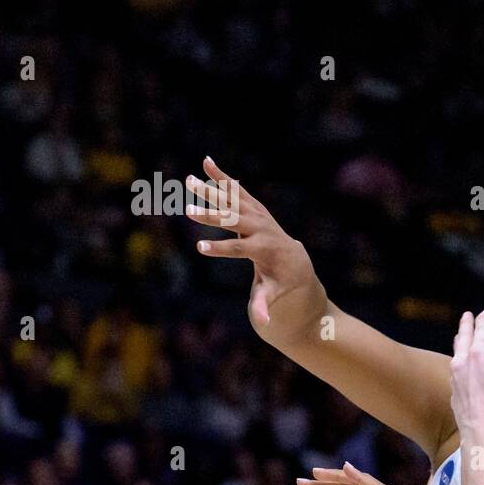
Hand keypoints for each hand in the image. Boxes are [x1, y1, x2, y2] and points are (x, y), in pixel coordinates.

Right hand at [184, 157, 323, 337]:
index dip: (221, 250)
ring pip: (233, 200)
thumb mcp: (274, 294)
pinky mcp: (254, 207)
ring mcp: (259, 215)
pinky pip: (237, 190)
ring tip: (189, 179)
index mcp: (264, 249)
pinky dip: (222, 176)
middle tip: (187, 211)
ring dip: (211, 190)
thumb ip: (266, 304)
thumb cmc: (281, 281)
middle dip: (211, 217)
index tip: (199, 249)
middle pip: (234, 220)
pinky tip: (206, 161)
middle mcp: (262, 228)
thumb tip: (263, 323)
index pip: (240, 249)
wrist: (296, 260)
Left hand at [450, 310, 483, 437]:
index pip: (480, 331)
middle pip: (463, 337)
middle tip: (468, 315)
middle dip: (466, 325)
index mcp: (478, 354)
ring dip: (459, 340)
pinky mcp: (453, 389)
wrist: (481, 429)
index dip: (483, 320)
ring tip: (461, 334)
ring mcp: (454, 376)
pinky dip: (459, 358)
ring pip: (456, 352)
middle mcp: (462, 361)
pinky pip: (455, 367)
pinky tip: (461, 362)